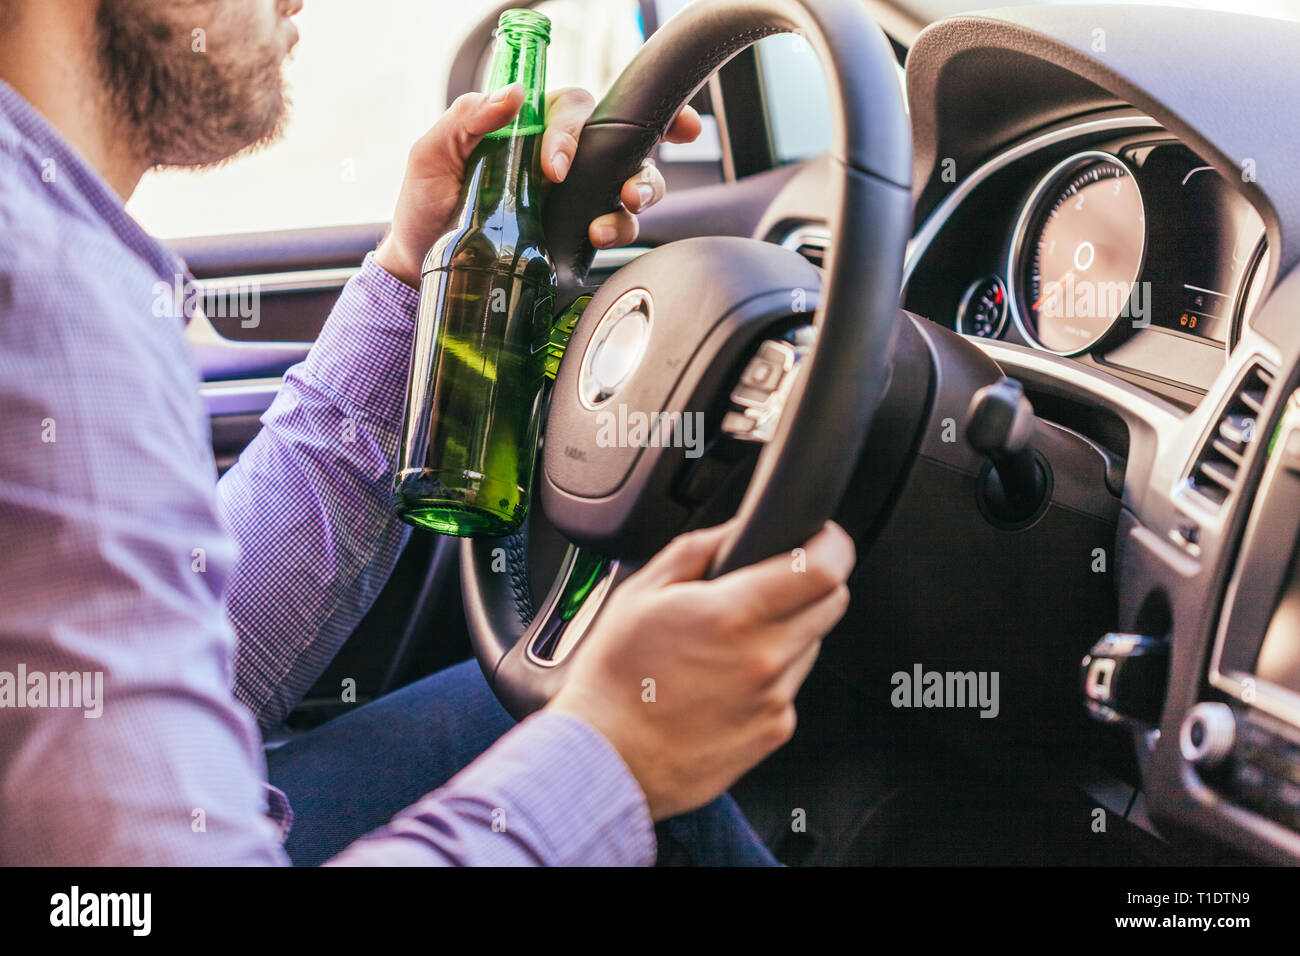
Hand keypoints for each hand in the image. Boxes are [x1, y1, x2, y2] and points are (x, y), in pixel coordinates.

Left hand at [375, 85, 702, 287]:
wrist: (423, 269)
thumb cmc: (425, 208)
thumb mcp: (431, 156)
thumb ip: (464, 118)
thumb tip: (512, 94)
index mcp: (529, 128)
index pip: (573, 107)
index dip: (575, 130)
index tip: (554, 168)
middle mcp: (562, 157)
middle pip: (621, 138)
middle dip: (642, 154)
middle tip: (627, 190)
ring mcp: (575, 195)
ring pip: (632, 179)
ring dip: (641, 194)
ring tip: (605, 226)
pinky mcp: (578, 233)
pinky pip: (618, 223)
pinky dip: (621, 228)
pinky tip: (598, 238)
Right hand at [548, 521, 854, 820]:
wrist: (607, 758)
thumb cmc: (614, 679)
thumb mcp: (641, 593)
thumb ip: (697, 550)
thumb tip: (736, 530)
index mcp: (733, 614)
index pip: (823, 568)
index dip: (832, 544)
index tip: (822, 539)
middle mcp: (764, 657)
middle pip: (833, 603)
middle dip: (815, 583)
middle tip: (777, 584)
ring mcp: (774, 699)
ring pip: (811, 646)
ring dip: (789, 632)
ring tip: (731, 643)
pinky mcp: (774, 732)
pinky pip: (790, 688)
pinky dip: (770, 678)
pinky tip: (725, 683)